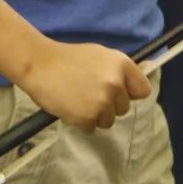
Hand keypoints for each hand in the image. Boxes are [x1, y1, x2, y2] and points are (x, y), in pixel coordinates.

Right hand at [21, 40, 151, 130]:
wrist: (39, 65)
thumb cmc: (68, 58)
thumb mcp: (100, 55)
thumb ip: (118, 71)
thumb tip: (132, 88)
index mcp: (122, 65)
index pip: (143, 90)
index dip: (131, 93)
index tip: (119, 94)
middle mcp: (116, 84)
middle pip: (124, 108)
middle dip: (110, 105)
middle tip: (90, 94)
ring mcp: (102, 102)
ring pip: (109, 121)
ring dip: (96, 115)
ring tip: (79, 101)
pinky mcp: (86, 117)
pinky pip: (92, 128)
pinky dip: (82, 123)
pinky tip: (71, 108)